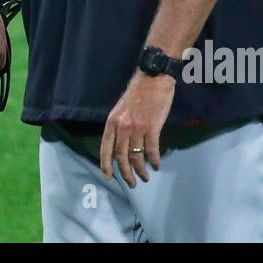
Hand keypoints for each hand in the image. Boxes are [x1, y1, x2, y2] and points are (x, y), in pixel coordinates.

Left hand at [100, 73, 174, 187]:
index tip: (108, 177)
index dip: (106, 164)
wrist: (153, 78)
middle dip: (125, 173)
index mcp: (112, 122)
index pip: (106, 148)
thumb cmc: (138, 92)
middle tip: (131, 183)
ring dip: (140, 170)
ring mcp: (137, 128)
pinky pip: (152, 150)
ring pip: (136, 156)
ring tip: (145, 177)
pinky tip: (157, 165)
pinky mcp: (152, 127)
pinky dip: (154, 160)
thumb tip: (121, 144)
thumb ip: (119, 126)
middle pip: (121, 156)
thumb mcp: (121, 109)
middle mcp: (122, 127)